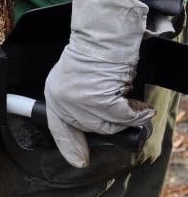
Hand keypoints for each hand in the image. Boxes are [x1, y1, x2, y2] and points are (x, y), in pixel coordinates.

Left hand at [44, 0, 153, 167]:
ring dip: (127, 117)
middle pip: (91, 128)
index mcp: (54, 93)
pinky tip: (142, 106)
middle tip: (125, 108)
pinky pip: (122, 117)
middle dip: (112, 121)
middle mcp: (62, 100)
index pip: (59, 129)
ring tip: (135, 103)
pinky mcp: (97, 101)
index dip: (70, 147)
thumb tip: (100, 118)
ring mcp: (78, 103)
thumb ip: (81, 97)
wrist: (103, 35)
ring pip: (108, 125)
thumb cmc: (96, 51)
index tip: (79, 161)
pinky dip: (136, 113)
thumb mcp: (77, 75)